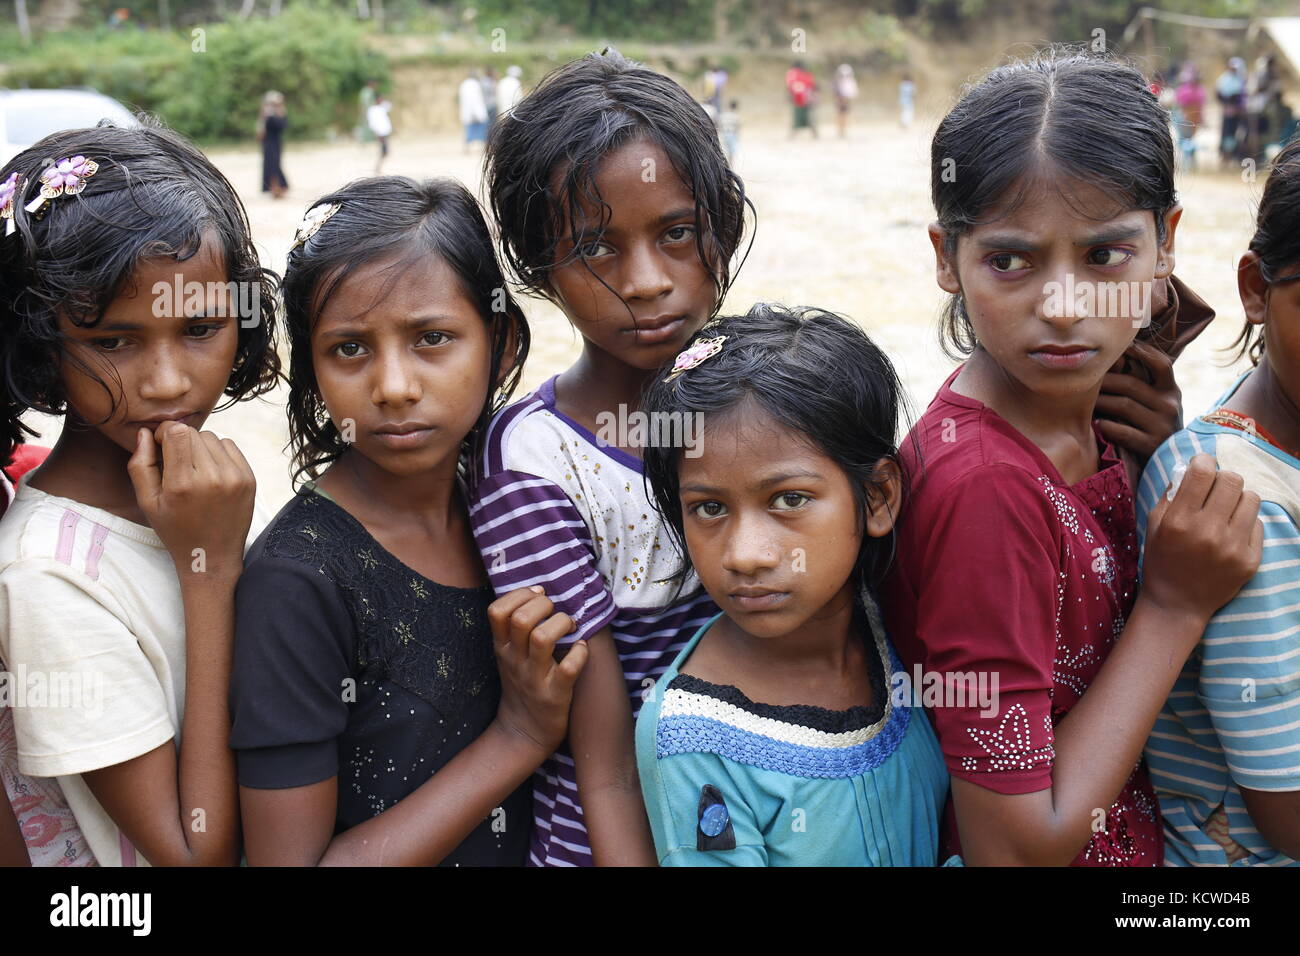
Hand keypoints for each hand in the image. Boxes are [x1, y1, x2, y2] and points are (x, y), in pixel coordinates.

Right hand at [127, 422, 255, 578]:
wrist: (212, 555)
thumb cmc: (175, 530)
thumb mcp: (148, 502)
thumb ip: (141, 464)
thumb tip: (144, 433)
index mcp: (182, 484)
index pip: (177, 431)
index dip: (165, 432)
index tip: (161, 444)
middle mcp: (211, 478)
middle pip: (193, 433)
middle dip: (180, 440)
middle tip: (176, 462)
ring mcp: (234, 477)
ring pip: (213, 437)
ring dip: (200, 446)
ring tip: (193, 469)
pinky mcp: (249, 479)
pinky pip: (230, 446)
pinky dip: (218, 452)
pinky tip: (210, 471)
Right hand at [488, 587, 587, 757]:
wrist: (524, 732)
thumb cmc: (522, 684)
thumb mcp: (509, 654)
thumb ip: (516, 626)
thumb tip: (539, 591)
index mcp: (502, 647)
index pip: (496, 610)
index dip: (519, 594)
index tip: (538, 595)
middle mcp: (515, 660)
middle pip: (521, 619)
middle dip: (543, 605)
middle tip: (556, 612)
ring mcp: (534, 678)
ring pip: (542, 638)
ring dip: (562, 623)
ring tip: (570, 627)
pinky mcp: (556, 695)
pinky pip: (569, 668)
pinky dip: (580, 652)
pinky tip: (582, 649)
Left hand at [1095, 339, 1182, 468]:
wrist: (1169, 463)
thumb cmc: (1152, 426)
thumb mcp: (1156, 404)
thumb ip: (1142, 385)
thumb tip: (1112, 358)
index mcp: (1171, 391)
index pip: (1162, 364)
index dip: (1143, 351)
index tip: (1122, 344)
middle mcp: (1170, 405)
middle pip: (1130, 385)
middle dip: (1104, 381)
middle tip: (1083, 379)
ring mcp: (1162, 426)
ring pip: (1123, 406)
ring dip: (1099, 402)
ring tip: (1083, 401)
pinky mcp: (1151, 445)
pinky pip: (1122, 431)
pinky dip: (1106, 426)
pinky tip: (1096, 424)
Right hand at [1141, 453, 1262, 627]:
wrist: (1177, 604)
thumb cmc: (1162, 560)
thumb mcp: (1154, 525)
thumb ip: (1171, 494)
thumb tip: (1192, 466)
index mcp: (1179, 521)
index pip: (1203, 472)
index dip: (1203, 461)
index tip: (1201, 465)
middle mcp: (1208, 532)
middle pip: (1232, 479)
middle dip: (1222, 479)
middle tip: (1214, 489)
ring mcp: (1232, 547)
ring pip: (1251, 498)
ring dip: (1237, 499)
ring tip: (1225, 510)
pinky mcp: (1250, 560)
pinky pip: (1258, 523)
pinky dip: (1245, 522)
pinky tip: (1231, 532)